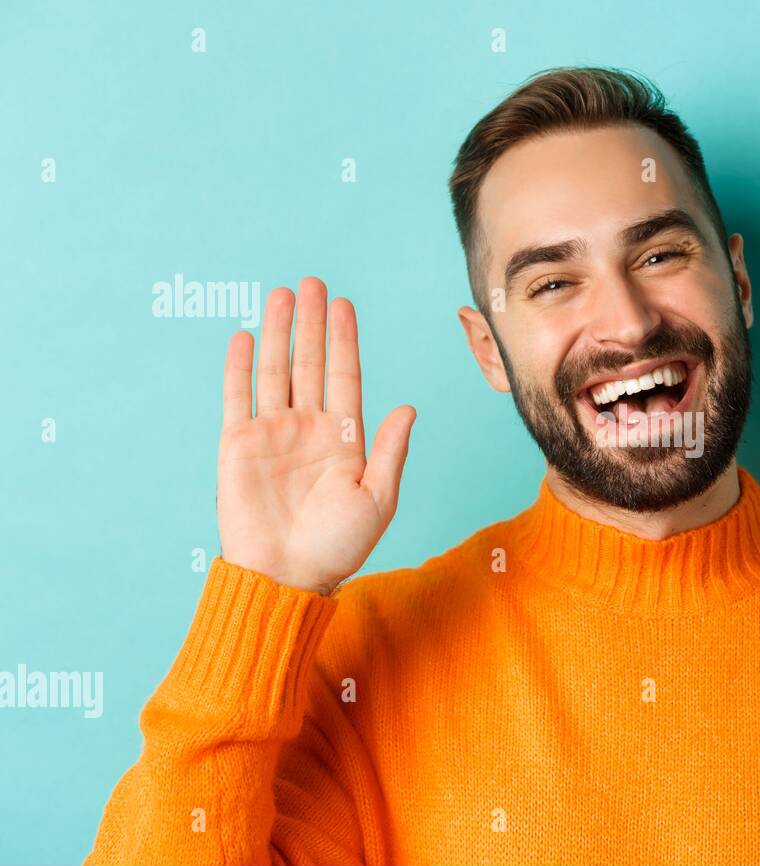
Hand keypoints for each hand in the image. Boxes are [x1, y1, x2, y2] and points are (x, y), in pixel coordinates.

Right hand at [216, 277, 415, 593]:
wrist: (287, 576)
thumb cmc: (338, 546)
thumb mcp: (378, 498)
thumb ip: (390, 451)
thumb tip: (409, 408)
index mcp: (344, 439)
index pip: (345, 378)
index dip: (344, 341)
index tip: (345, 306)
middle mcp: (308, 429)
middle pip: (311, 364)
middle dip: (313, 324)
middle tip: (315, 283)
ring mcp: (272, 434)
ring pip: (277, 371)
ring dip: (280, 333)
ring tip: (284, 294)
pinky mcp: (238, 446)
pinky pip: (238, 397)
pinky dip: (241, 367)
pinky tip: (247, 336)